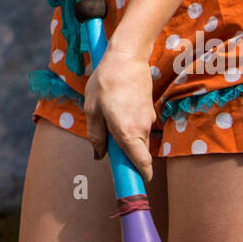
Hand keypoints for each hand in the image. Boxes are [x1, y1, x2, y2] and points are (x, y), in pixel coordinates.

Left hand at [83, 40, 155, 184]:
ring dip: (127, 138)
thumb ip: (96, 136)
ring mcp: (149, 120)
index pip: (142, 164)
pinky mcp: (150, 110)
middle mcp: (142, 129)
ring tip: (109, 118)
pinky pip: (140, 126)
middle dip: (126, 155)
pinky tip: (118, 107)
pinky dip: (131, 125)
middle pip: (138, 153)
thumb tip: (100, 155)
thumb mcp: (92, 109)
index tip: (133, 184)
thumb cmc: (105, 82)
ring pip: (139, 139)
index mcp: (127, 133)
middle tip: (108, 147)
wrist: (127, 57)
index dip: (140, 177)